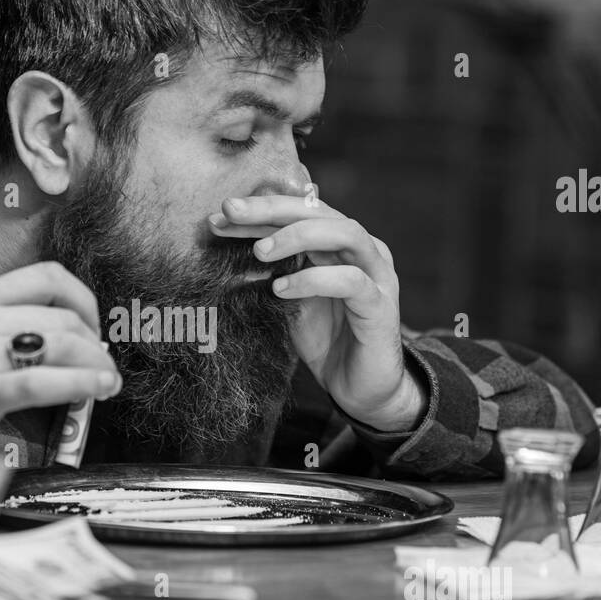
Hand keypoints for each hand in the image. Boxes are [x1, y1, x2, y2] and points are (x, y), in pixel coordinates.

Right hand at [0, 262, 120, 484]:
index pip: (46, 276)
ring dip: (98, 364)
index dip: (84, 299)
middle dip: (96, 342)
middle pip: (62, 315)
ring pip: (62, 342)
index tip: (93, 326)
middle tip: (104, 366)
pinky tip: (99, 390)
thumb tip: (52, 344)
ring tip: (107, 383)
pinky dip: (83, 383)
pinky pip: (44, 381)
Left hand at [209, 194, 425, 430]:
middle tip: (231, 211)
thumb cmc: (327, 341)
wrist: (359, 389)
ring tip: (259, 251)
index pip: (300, 213)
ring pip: (346, 234)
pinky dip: (314, 279)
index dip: (259, 212)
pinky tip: (281, 289)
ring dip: (298, 235)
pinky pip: (351, 281)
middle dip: (272, 209)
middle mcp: (364, 251)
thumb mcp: (291, 300)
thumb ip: (272, 269)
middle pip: (320, 212)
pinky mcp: (381, 306)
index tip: (219, 217)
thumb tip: (231, 245)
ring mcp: (377, 276)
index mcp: (341, 245)